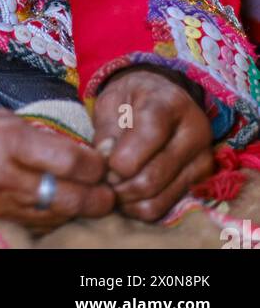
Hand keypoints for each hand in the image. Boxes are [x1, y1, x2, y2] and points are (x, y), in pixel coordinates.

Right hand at [0, 103, 113, 228]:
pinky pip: (33, 223)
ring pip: (55, 215)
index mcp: (4, 138)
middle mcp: (3, 173)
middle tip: (111, 191)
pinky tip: (63, 211)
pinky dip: (53, 218)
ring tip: (96, 203)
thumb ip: (31, 133)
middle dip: (97, 197)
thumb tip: (72, 149)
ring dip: (80, 211)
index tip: (103, 162)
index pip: (68, 161)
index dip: (94, 166)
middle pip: (68, 196)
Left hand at [93, 66, 213, 220]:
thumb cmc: (131, 100)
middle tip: (105, 178)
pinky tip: (128, 194)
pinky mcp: (201, 183)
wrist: (160, 100)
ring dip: (128, 199)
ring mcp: (202, 159)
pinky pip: (165, 208)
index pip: (150, 135)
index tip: (105, 163)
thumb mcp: (111, 101)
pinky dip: (140, 207)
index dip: (122, 158)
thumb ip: (106, 129)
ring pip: (159, 198)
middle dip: (120, 184)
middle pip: (153, 176)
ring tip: (114, 186)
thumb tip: (106, 160)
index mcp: (170, 102)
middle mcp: (194, 131)